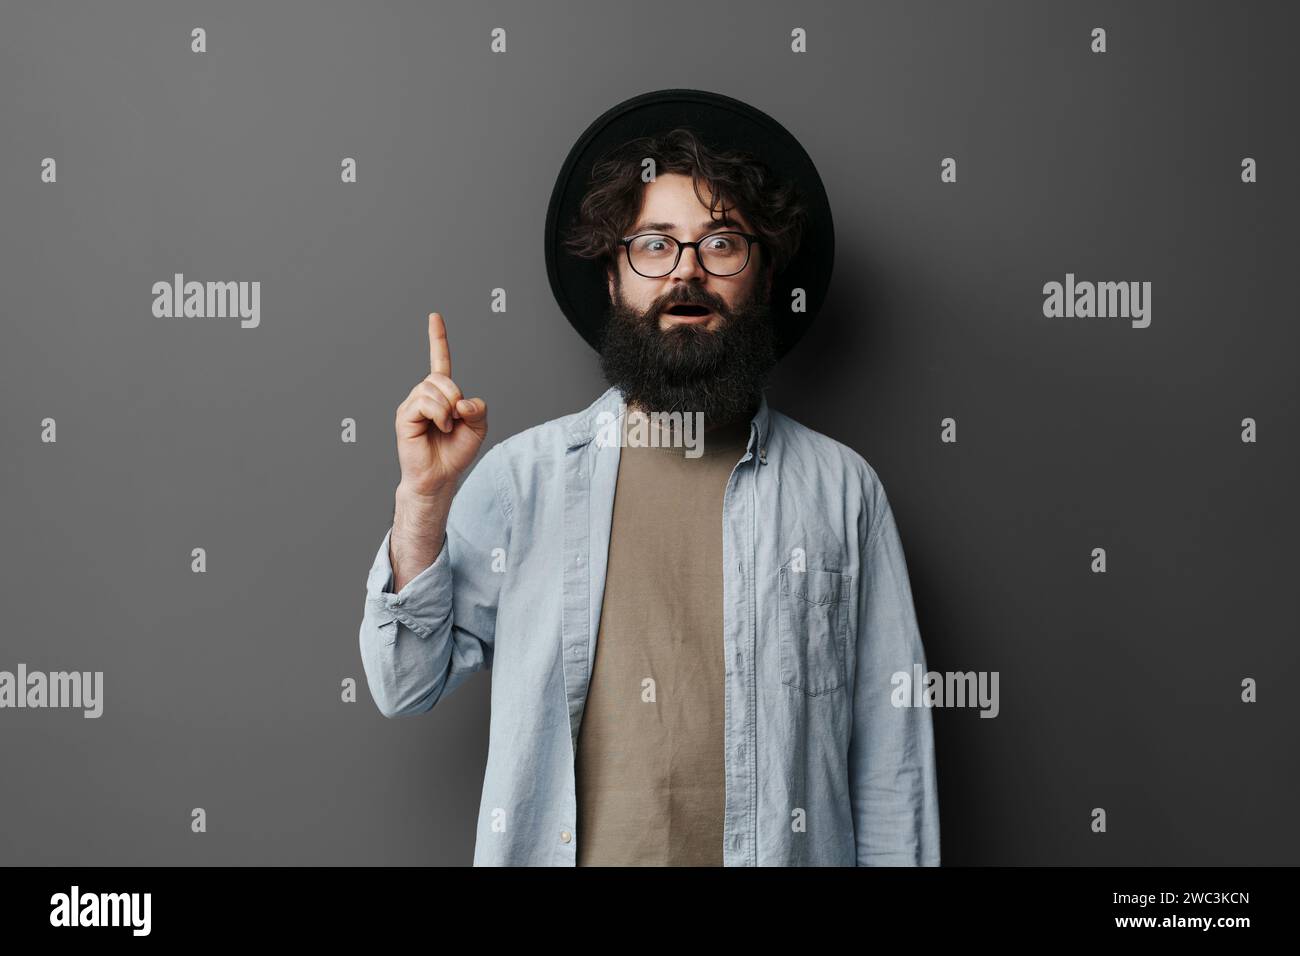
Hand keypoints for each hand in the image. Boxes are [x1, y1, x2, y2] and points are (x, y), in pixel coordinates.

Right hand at [394, 312, 488, 498]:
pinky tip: (440, 427)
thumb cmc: (456, 452)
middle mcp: (423, 395)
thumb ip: (478, 408)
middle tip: (456, 418)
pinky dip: (439, 414)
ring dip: (447, 408)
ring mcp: (412, 404)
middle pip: (441, 377)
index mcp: (441, 394)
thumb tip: (461, 400)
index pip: (440, 360)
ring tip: (447, 427)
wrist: (440, 477)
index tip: (435, 316)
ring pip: (433, 388)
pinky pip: (425, 402)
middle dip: (455, 395)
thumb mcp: (478, 427)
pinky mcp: (404, 416)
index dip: (438, 339)